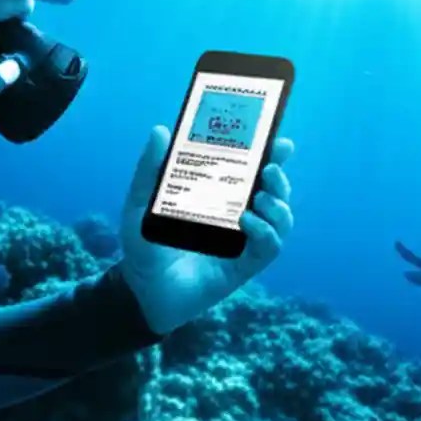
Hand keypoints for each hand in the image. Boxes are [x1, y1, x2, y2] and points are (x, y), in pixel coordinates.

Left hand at [118, 125, 294, 334]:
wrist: (140, 290)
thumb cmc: (143, 244)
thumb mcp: (140, 202)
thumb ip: (149, 169)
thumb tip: (160, 130)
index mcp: (217, 194)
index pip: (250, 169)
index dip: (269, 154)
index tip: (278, 141)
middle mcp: (236, 214)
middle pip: (272, 191)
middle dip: (279, 177)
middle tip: (270, 168)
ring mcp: (243, 241)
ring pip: (279, 218)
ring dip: (278, 206)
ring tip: (261, 198)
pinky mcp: (244, 266)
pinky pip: (269, 248)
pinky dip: (266, 233)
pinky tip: (247, 223)